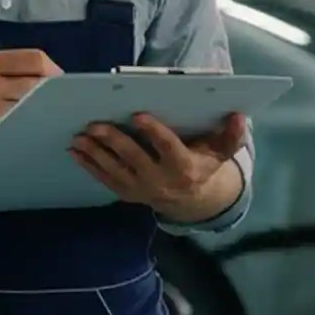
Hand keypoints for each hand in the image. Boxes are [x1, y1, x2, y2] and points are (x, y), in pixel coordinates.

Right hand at [0, 49, 62, 157]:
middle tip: (60, 103)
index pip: (34, 59)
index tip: (60, 82)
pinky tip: (37, 130)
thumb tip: (54, 78)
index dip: (53, 70)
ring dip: (47, 113)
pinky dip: (34, 127)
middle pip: (38, 84)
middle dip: (53, 94)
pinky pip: (23, 127)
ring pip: (33, 107)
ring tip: (51, 117)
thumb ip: (12, 70)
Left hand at [69, 112, 246, 213]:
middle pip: (135, 159)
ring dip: (95, 153)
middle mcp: (161, 181)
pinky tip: (75, 151)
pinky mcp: (126, 193)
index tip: (138, 115)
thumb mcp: (221, 152)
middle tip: (96, 124)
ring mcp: (141, 190)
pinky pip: (105, 180)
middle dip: (115, 141)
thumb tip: (239, 116)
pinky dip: (89, 166)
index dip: (154, 132)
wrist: (190, 199)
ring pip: (115, 170)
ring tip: (80, 136)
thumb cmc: (204, 164)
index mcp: (184, 167)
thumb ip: (230, 135)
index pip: (168, 148)